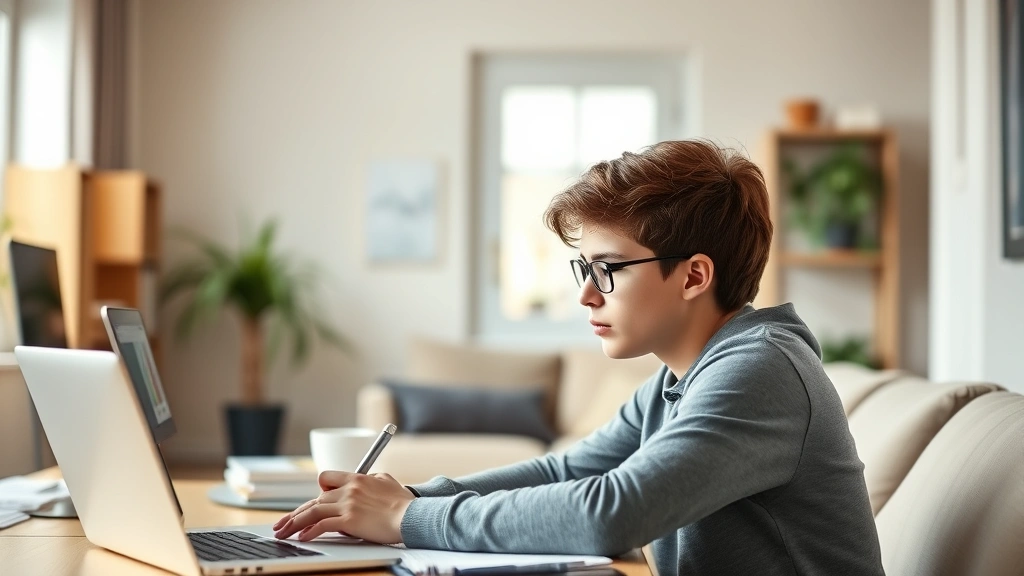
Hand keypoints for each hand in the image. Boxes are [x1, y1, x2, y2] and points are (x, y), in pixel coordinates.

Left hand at [272, 471, 414, 543]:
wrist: (412, 515)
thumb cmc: (403, 502)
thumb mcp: (386, 481)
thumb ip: (372, 479)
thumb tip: (366, 480)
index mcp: (356, 478)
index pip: (326, 479)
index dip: (318, 491)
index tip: (314, 503)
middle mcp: (348, 489)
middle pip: (314, 499)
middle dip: (295, 513)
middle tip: (282, 523)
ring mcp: (347, 505)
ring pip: (313, 511)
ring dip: (294, 522)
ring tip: (283, 532)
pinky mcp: (349, 521)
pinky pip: (322, 526)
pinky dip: (309, 531)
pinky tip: (302, 537)